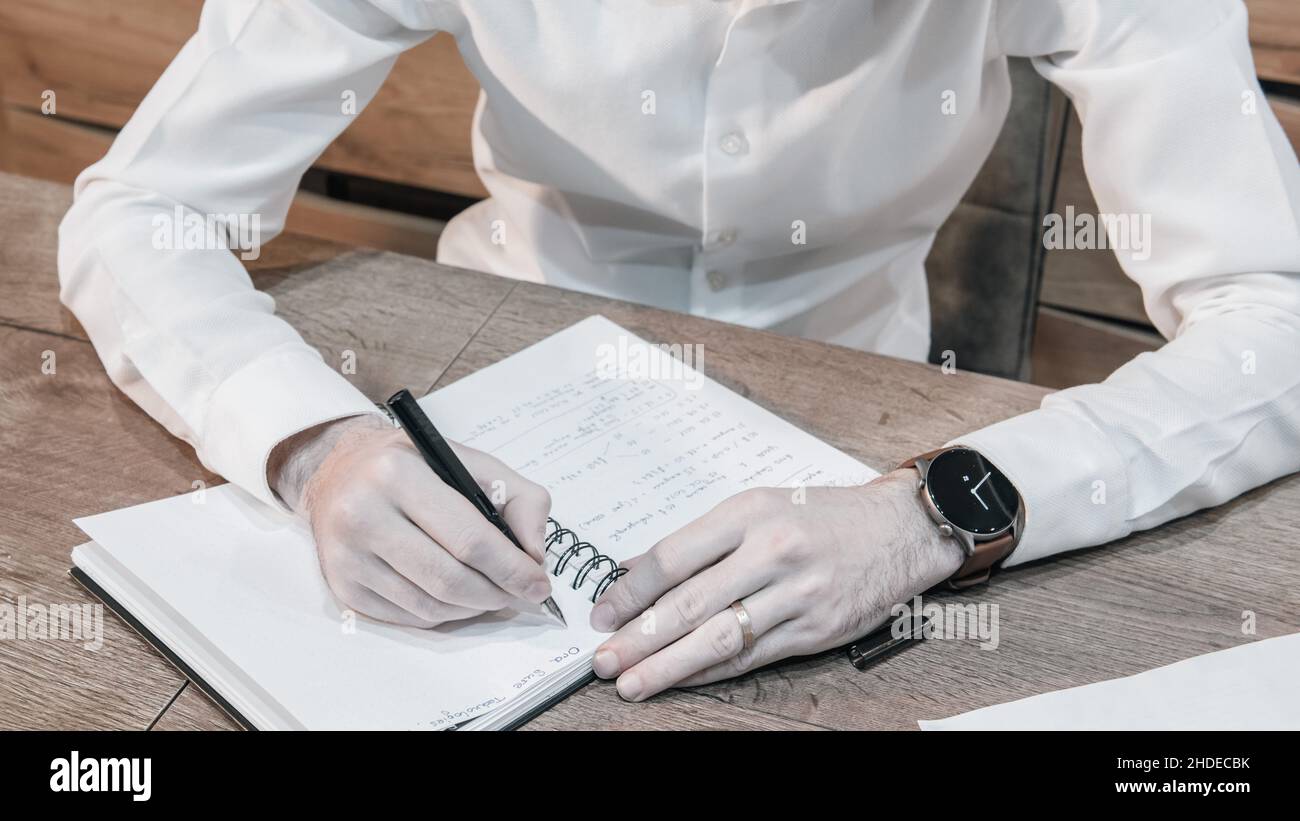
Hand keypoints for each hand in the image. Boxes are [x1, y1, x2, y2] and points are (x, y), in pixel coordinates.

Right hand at [268, 414, 553, 626]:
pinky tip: (458, 599)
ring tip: (494, 595)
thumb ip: (520, 499)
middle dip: (497, 594)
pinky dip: (444, 614)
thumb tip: (535, 557)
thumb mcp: (470, 462)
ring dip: (473, 608)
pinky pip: (408, 617)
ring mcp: (347, 556)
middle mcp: (363, 514)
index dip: (512, 569)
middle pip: (449, 579)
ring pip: (429, 605)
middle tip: (522, 596)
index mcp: (398, 474)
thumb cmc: (416, 467)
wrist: (340, 471)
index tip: (539, 584)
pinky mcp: (343, 586)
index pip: (470, 538)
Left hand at [587, 470, 963, 699]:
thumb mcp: (759, 507)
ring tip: (631, 683)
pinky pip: (751, 657)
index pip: (673, 557)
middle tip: (603, 660)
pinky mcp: (814, 630)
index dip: (630, 592)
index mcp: (748, 513)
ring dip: (667, 666)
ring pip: (717, 638)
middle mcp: (771, 552)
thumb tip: (636, 570)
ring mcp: (795, 595)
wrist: (899, 530)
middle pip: (689, 604)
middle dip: (638, 638)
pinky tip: (681, 681)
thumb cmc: (822, 516)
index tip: (602, 614)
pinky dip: (710, 672)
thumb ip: (699, 541)